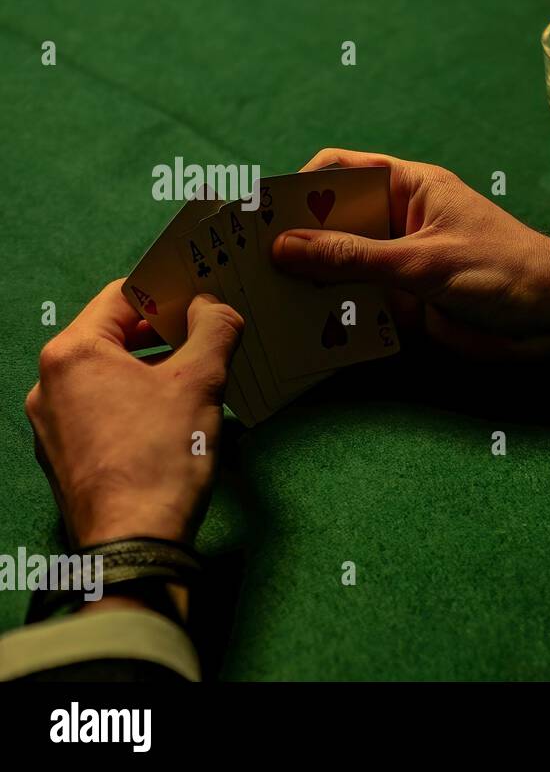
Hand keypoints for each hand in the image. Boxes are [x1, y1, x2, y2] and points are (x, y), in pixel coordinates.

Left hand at [25, 282, 243, 547]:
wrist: (135, 543)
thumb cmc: (162, 458)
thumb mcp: (201, 382)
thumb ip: (213, 331)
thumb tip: (214, 308)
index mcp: (73, 354)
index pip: (122, 296)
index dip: (168, 292)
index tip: (203, 300)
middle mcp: (48, 384)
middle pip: (114, 337)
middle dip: (165, 336)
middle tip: (208, 340)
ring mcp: (51, 424)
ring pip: (109, 377)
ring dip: (153, 372)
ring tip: (196, 385)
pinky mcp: (64, 457)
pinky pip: (102, 412)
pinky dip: (135, 406)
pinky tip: (171, 423)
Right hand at [271, 148, 549, 358]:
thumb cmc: (505, 268)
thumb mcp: (425, 260)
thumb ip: (356, 256)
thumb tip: (285, 247)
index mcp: (408, 187)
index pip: (339, 171)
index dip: (297, 188)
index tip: (258, 216)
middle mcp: (398, 222)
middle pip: (330, 224)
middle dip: (291, 244)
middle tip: (242, 268)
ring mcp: (400, 266)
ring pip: (339, 271)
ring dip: (307, 287)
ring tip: (259, 306)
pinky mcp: (406, 307)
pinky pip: (359, 309)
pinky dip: (333, 320)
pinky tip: (301, 336)